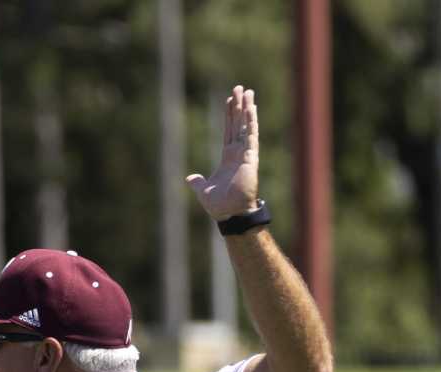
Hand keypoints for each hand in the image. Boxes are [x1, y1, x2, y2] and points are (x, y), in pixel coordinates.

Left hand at [186, 84, 260, 221]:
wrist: (231, 215)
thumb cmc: (220, 207)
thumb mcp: (203, 191)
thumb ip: (198, 182)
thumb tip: (190, 178)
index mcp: (228, 158)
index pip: (229, 131)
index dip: (229, 115)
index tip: (230, 99)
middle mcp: (238, 153)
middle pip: (238, 123)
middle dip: (239, 105)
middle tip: (240, 88)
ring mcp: (246, 154)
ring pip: (246, 126)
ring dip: (247, 108)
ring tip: (247, 91)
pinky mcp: (251, 158)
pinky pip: (251, 136)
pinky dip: (251, 121)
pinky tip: (251, 108)